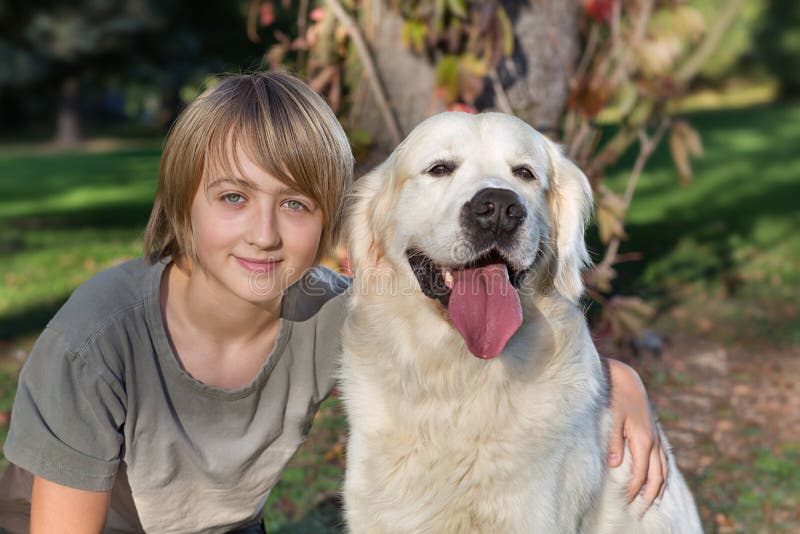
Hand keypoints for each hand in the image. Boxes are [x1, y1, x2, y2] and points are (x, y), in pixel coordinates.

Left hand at [605, 358, 667, 507]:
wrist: (625, 378)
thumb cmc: (615, 397)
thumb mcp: (611, 418)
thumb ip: (614, 442)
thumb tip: (615, 465)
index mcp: (643, 439)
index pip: (641, 474)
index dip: (634, 491)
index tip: (626, 503)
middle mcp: (653, 440)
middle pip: (657, 476)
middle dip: (649, 496)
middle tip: (640, 512)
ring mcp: (656, 437)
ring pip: (664, 469)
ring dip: (658, 488)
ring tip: (651, 503)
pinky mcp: (654, 433)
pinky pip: (663, 459)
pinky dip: (662, 473)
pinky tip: (658, 481)